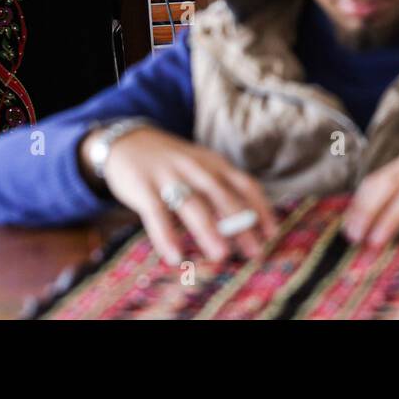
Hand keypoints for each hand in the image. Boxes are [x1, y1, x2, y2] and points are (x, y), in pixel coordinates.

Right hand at [94, 127, 278, 264]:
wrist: (126, 141)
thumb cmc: (171, 164)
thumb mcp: (200, 168)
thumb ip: (219, 192)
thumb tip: (244, 228)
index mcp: (214, 163)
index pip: (245, 184)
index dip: (261, 208)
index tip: (273, 233)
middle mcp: (195, 168)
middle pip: (222, 196)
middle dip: (241, 223)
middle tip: (255, 250)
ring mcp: (169, 176)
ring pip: (192, 204)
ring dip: (208, 230)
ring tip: (221, 254)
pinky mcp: (143, 187)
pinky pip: (156, 214)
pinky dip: (166, 236)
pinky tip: (175, 256)